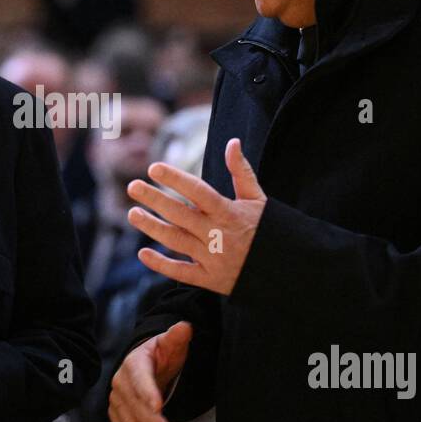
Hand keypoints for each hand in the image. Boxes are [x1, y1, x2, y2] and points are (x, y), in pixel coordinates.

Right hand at [108, 321, 192, 421]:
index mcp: (134, 362)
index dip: (147, 392)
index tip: (158, 406)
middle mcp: (121, 381)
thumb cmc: (161, 355)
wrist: (147, 365)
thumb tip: (185, 327)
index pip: (139, 377)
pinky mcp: (118, 414)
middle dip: (148, 421)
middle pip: (132, 404)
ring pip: (126, 421)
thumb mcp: (171, 344)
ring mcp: (117, 399)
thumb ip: (177, 337)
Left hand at [126, 138, 265, 295]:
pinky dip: (161, 265)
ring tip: (132, 213)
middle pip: (180, 214)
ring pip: (176, 241)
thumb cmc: (269, 229)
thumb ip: (242, 171)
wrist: (287, 270)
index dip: (176, 179)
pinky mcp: (211, 279)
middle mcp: (219, 234)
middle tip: (132, 186)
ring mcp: (213, 258)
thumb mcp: (258, 199)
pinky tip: (143, 253)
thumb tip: (232, 142)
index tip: (154, 168)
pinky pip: (181, 272)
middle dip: (155, 199)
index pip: (198, 192)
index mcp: (230, 212)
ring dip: (152, 227)